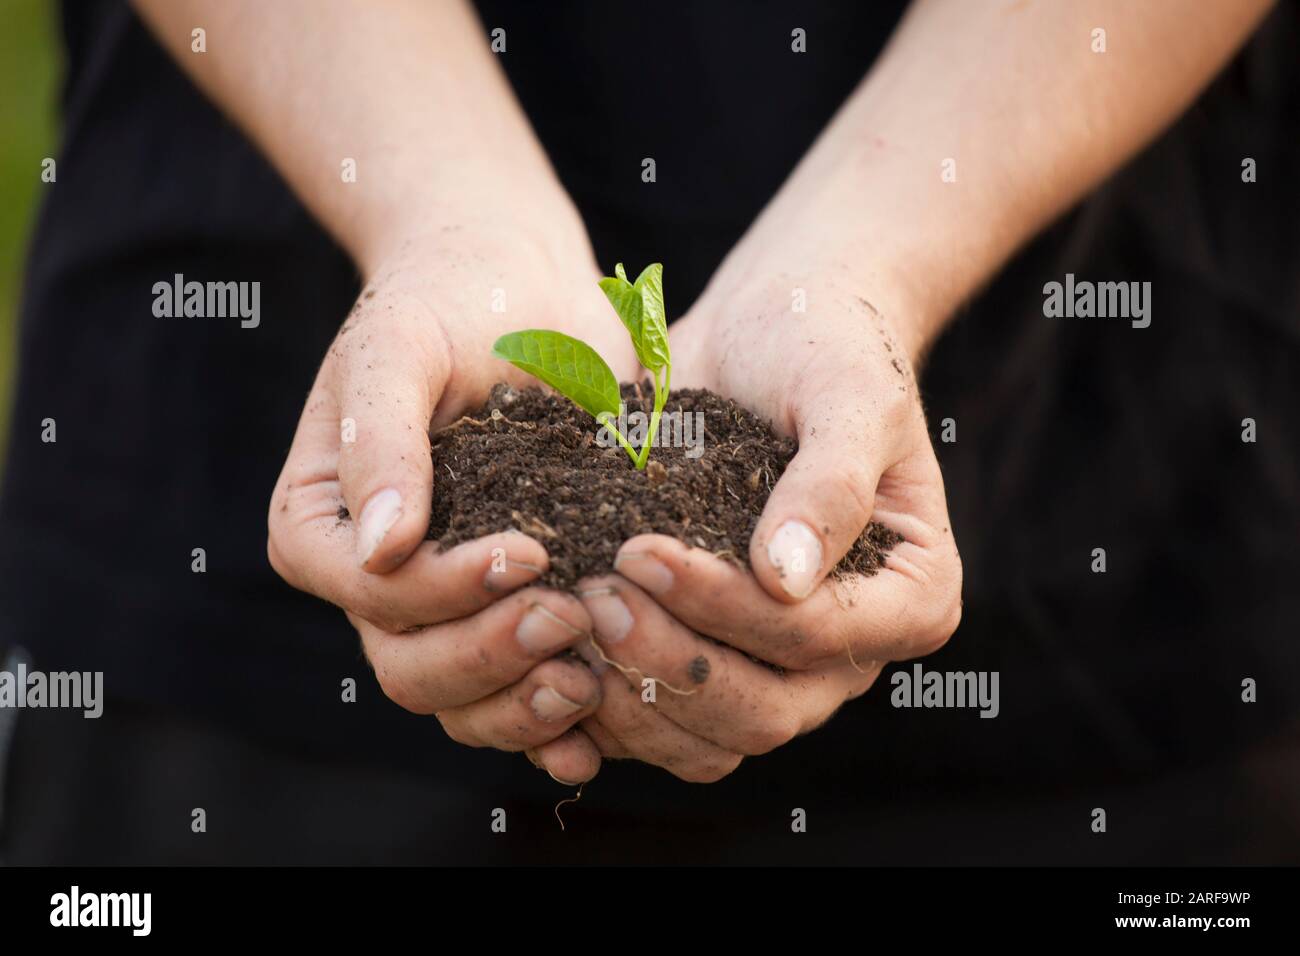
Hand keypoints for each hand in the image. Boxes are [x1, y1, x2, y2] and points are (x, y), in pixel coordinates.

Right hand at [268, 225, 637, 783]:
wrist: (522, 290)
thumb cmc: (447, 300)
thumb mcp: (400, 348)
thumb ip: (382, 439)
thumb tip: (379, 551)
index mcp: (326, 524)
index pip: (370, 592)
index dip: (443, 590)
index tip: (529, 551)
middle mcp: (376, 580)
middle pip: (411, 667)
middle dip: (491, 656)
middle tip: (572, 617)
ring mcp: (445, 604)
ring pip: (461, 700)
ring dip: (523, 704)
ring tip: (591, 680)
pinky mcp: (509, 608)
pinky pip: (517, 690)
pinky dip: (554, 717)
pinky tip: (603, 719)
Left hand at [573, 264, 962, 779]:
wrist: (770, 331)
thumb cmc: (825, 349)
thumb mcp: (848, 395)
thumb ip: (831, 482)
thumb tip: (786, 579)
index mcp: (911, 598)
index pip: (815, 637)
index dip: (725, 608)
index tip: (641, 549)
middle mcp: (848, 651)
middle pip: (763, 712)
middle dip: (671, 663)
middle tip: (594, 597)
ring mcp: (777, 665)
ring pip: (709, 740)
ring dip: (632, 695)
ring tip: (569, 614)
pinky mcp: (714, 656)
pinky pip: (664, 719)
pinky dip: (608, 702)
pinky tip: (555, 649)